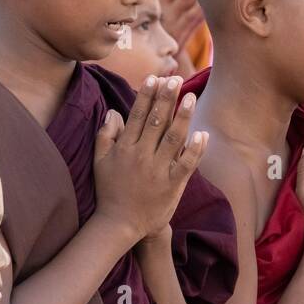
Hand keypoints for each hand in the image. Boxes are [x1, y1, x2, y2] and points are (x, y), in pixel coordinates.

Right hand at [93, 77, 207, 242]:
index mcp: (125, 148)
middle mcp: (141, 155)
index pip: (137, 115)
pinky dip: (195, 149)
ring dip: (183, 117)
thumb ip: (105, 135)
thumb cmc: (110, 190)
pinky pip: (186, 164)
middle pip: (156, 121)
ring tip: (190, 97)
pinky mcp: (172, 184)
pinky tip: (203, 134)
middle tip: (175, 79)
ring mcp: (157, 170)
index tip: (155, 78)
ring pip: (173, 138)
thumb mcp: (100, 161)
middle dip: (166, 98)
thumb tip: (113, 111)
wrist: (120, 224)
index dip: (147, 96)